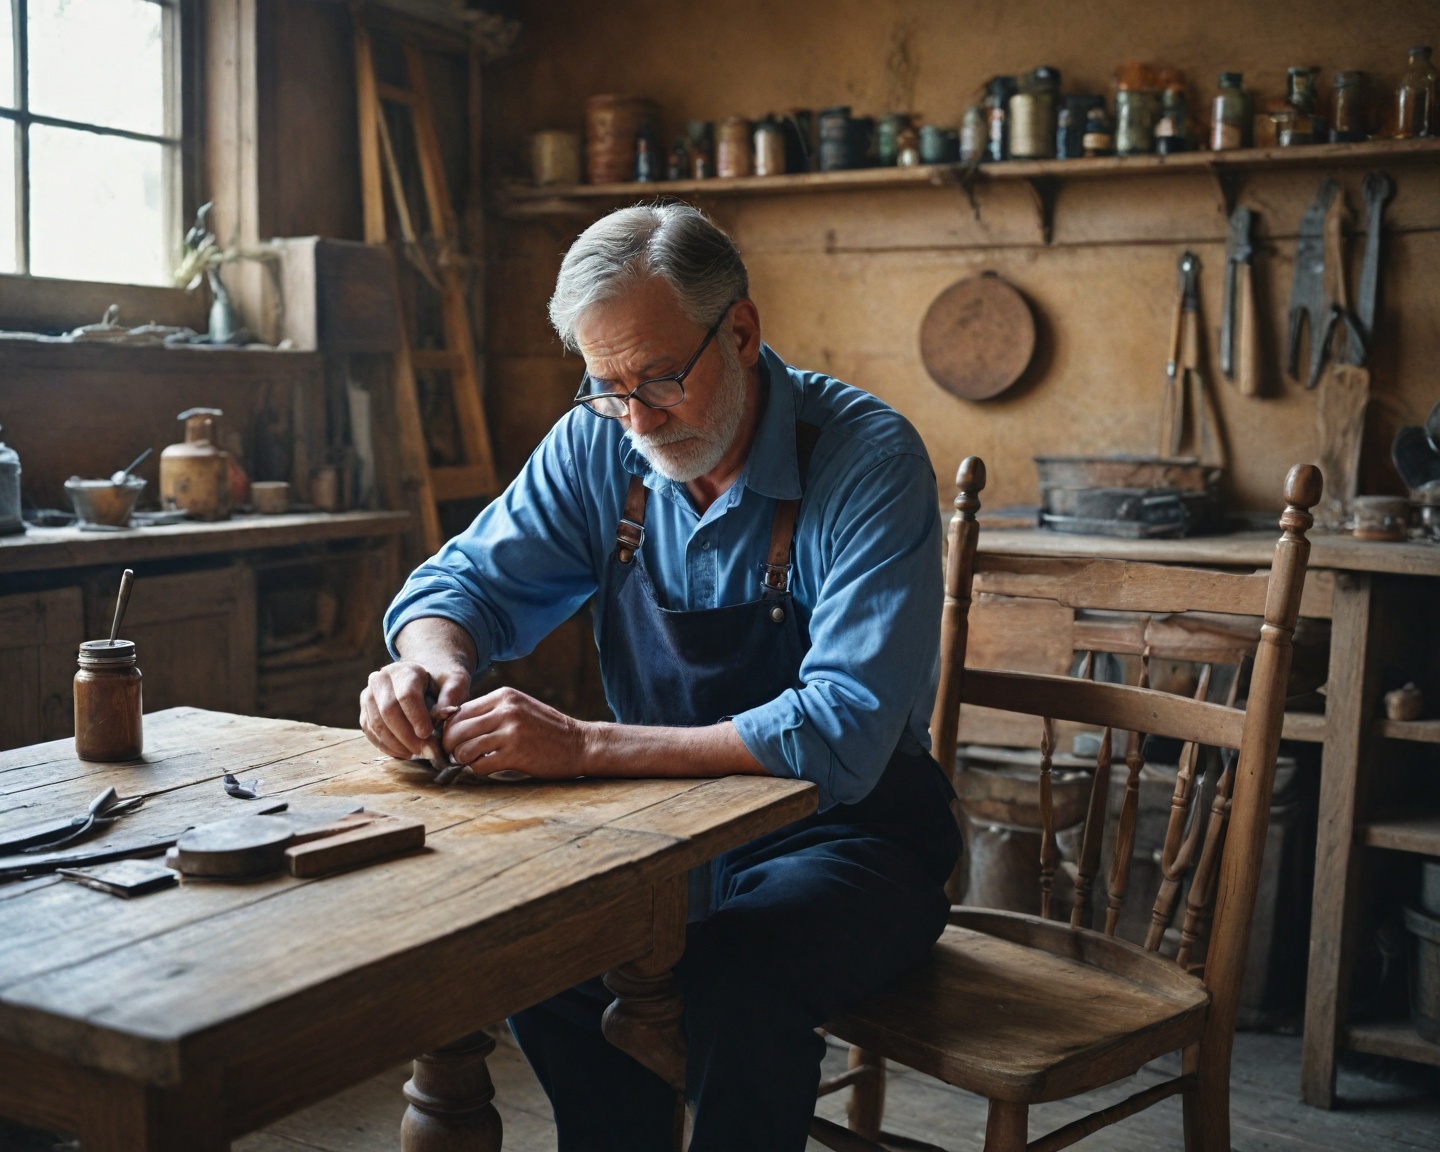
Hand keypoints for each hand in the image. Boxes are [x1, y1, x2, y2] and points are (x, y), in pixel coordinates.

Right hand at [360, 660, 469, 759]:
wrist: (424, 680)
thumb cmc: (441, 682)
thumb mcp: (454, 682)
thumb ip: (452, 696)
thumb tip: (446, 713)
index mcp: (406, 670)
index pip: (407, 695)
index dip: (416, 717)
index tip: (428, 734)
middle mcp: (382, 679)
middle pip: (388, 711)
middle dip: (407, 736)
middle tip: (424, 751)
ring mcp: (369, 694)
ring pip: (376, 724)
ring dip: (396, 744)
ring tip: (416, 754)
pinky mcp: (364, 710)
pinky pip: (370, 732)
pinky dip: (386, 746)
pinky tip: (404, 753)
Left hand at [442, 687, 589, 778]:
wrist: (580, 743)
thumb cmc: (547, 729)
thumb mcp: (519, 708)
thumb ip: (492, 712)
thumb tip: (454, 724)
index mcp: (504, 696)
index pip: (459, 711)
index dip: (449, 729)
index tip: (453, 740)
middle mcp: (506, 710)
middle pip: (456, 729)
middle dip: (450, 745)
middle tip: (455, 755)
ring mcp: (511, 731)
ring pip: (464, 748)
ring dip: (462, 759)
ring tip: (472, 761)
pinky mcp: (515, 754)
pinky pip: (479, 764)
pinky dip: (477, 769)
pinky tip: (487, 767)